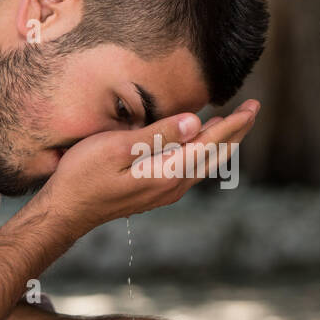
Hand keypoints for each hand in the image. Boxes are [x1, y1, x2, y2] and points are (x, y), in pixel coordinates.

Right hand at [42, 100, 259, 233]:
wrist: (65, 212)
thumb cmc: (83, 176)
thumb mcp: (117, 148)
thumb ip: (158, 135)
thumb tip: (196, 123)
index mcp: (167, 173)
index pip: (208, 143)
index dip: (232, 124)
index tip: (252, 107)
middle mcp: (173, 186)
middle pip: (213, 155)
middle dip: (236, 132)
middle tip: (254, 109)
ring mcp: (165, 192)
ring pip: (204, 163)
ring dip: (221, 142)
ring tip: (235, 123)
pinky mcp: (155, 192)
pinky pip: (190, 169)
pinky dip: (204, 152)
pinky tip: (201, 144)